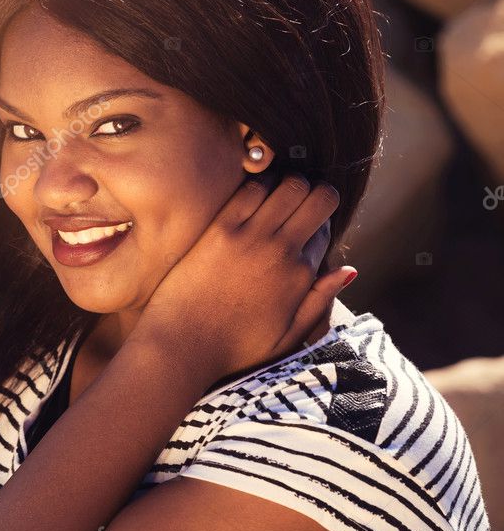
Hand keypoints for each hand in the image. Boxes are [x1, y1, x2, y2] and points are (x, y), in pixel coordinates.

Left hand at [131, 171, 355, 383]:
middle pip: (318, 196)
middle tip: (296, 202)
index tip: (302, 227)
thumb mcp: (288, 338)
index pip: (325, 228)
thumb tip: (349, 270)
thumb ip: (320, 302)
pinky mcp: (219, 229)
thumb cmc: (233, 348)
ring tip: (275, 195)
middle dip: (315, 193)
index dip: (318, 224)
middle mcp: (282, 252)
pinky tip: (252, 192)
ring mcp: (251, 237)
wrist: (181, 347)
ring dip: (289, 183)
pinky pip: (252, 188)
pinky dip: (259, 182)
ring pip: (290, 184)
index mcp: (301, 276)